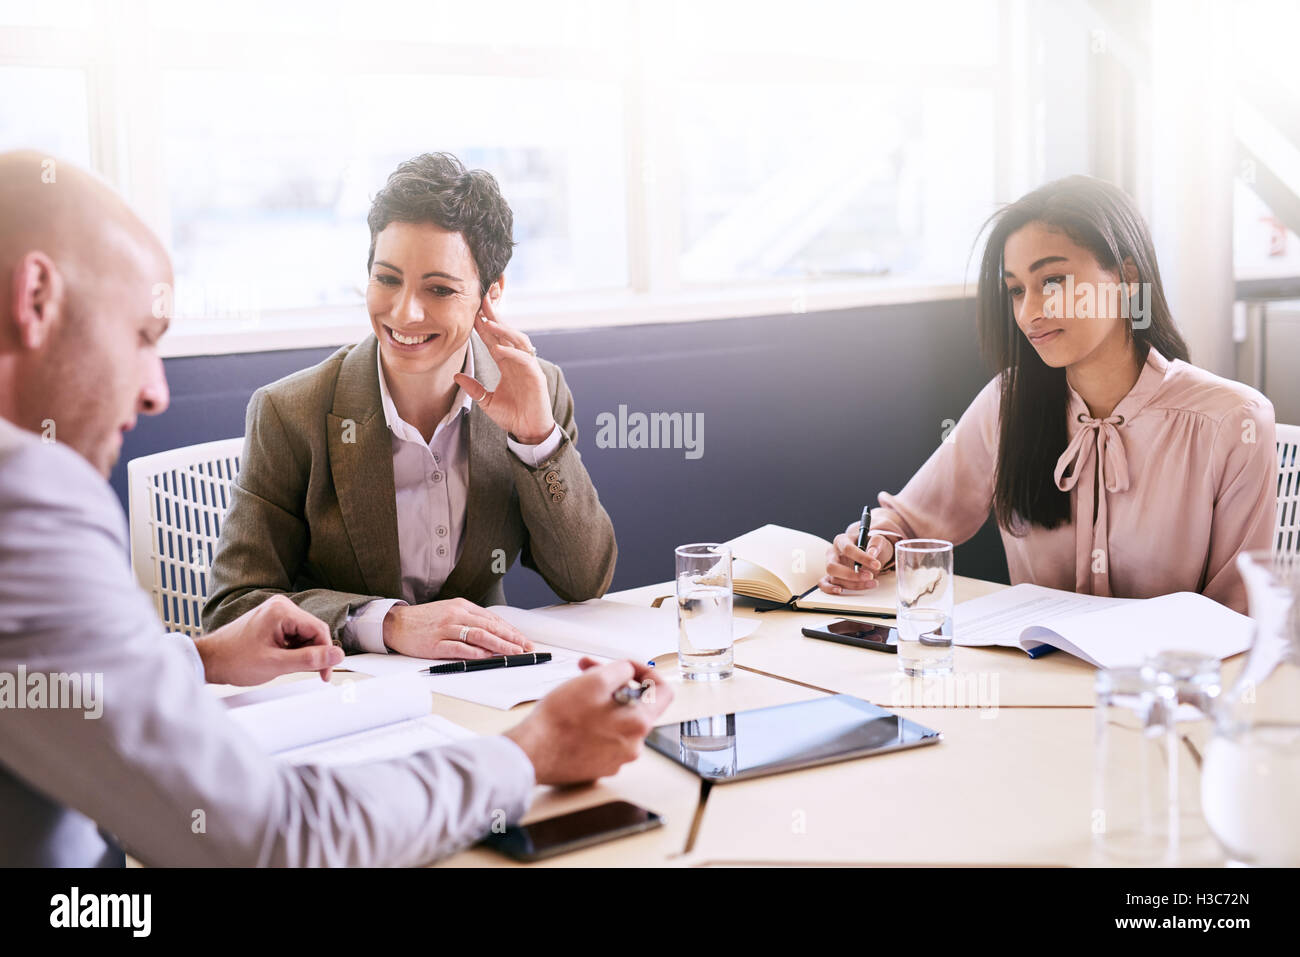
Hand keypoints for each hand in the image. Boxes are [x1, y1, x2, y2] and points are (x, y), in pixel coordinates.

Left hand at [195, 595, 341, 685]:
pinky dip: (292, 651)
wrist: (210, 661)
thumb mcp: (276, 664)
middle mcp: (281, 607)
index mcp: (282, 611)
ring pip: (304, 636)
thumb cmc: (234, 660)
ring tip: (284, 666)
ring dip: (301, 654)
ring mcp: (276, 614)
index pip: (319, 630)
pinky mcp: (273, 622)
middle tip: (306, 673)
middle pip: (313, 632)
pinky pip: (294, 636)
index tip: (325, 672)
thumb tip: (337, 655)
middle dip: (312, 654)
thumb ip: (310, 659)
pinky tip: (281, 660)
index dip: (326, 653)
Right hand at [381, 598, 535, 657]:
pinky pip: (459, 647)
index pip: (493, 619)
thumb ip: (471, 621)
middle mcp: (456, 615)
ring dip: (499, 645)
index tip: (524, 640)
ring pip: (479, 636)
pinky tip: (487, 656)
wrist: (396, 623)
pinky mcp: (436, 643)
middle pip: (489, 626)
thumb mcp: (450, 612)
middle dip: (511, 638)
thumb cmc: (425, 620)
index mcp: (462, 606)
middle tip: (526, 648)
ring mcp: (446, 629)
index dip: (511, 630)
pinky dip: (475, 652)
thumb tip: (494, 634)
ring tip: (513, 652)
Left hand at [453, 295, 554, 444]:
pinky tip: (498, 348)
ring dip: (502, 330)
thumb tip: (456, 376)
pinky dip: (511, 352)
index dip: (483, 325)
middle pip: (506, 333)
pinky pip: (523, 360)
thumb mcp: (487, 401)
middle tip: (482, 300)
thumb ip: (474, 388)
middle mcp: (518, 361)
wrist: (529, 432)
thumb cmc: (512, 416)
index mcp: (507, 364)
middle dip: (494, 316)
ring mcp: (528, 367)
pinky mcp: (536, 376)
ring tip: (487, 321)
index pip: (494, 339)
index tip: (471, 311)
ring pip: (517, 341)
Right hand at [504, 658, 672, 784]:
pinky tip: (571, 714)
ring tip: (575, 691)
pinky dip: (593, 722)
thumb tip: (629, 671)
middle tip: (588, 670)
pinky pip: (604, 737)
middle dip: (614, 683)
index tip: (628, 667)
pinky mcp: (597, 766)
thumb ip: (621, 670)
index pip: (664, 693)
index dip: (647, 673)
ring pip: (617, 720)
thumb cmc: (559, 721)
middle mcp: (633, 746)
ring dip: (601, 701)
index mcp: (638, 724)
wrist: (531, 753)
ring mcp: (615, 759)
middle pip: (635, 705)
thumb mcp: (594, 681)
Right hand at [819, 521, 893, 593]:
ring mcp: (831, 565)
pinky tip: (840, 590)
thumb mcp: (877, 539)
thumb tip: (872, 553)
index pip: (847, 549)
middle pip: (833, 566)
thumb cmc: (870, 544)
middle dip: (852, 575)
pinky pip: (824, 584)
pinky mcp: (831, 576)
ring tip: (872, 583)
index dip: (862, 558)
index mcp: (841, 540)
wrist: (868, 551)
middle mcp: (833, 553)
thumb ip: (876, 543)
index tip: (877, 565)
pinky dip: (829, 588)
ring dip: (853, 584)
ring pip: (835, 578)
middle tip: (870, 576)